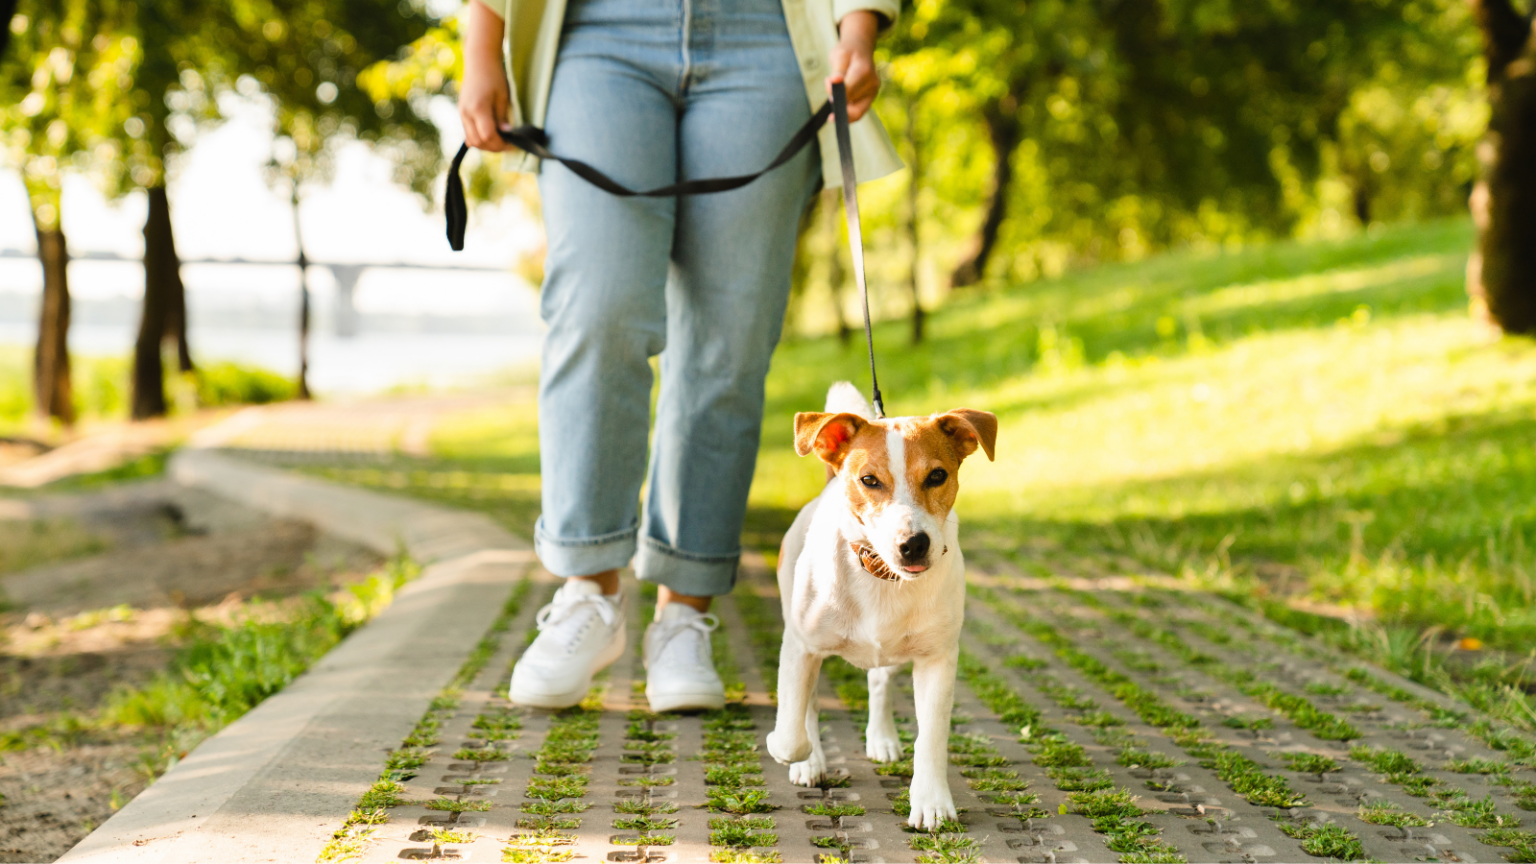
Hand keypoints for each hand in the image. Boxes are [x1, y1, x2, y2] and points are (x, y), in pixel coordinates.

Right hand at [459, 1, 514, 151]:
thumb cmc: (494, 76)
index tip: (511, 143)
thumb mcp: (503, 97)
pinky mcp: (462, 113)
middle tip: (507, 145)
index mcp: (478, 109)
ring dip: (486, 145)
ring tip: (499, 141)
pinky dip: (479, 138)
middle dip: (493, 147)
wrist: (479, 62)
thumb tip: (506, 133)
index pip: (487, 136)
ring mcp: (462, 113)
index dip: (500, 144)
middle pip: (478, 142)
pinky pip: (468, 133)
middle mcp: (466, 113)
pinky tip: (490, 134)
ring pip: (472, 140)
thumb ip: (502, 117)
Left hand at [826, 10, 880, 121]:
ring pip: (855, 111)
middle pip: (851, 102)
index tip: (829, 85)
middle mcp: (872, 84)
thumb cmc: (848, 52)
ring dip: (842, 104)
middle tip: (830, 85)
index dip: (835, 92)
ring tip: (836, 89)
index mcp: (864, 71)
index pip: (848, 90)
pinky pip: (858, 112)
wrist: (860, 49)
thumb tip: (835, 82)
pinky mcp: (870, 99)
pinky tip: (840, 100)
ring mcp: (873, 92)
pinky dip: (847, 109)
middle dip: (837, 99)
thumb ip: (837, 70)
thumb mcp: (839, 55)